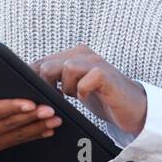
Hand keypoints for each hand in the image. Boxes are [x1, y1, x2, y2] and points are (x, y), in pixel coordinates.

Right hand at [0, 87, 60, 161]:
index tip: (28, 103)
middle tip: (52, 109)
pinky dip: (32, 136)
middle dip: (31, 116)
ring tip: (56, 119)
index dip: (9, 107)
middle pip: (8, 123)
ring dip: (37, 126)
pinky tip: (48, 131)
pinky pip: (14, 141)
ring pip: (15, 133)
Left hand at [31, 43, 147, 136]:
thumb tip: (28, 87)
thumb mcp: (74, 87)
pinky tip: (87, 97)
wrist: (133, 108)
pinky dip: (82, 91)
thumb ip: (55, 81)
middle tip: (55, 101)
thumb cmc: (101, 97)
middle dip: (46, 87)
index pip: (40, 63)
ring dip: (66, 89)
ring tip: (74, 97)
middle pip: (48, 65)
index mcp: (72, 55)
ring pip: (66, 69)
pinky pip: (84, 80)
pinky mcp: (106, 75)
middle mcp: (83, 53)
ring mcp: (96, 62)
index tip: (35, 97)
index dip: (32, 81)